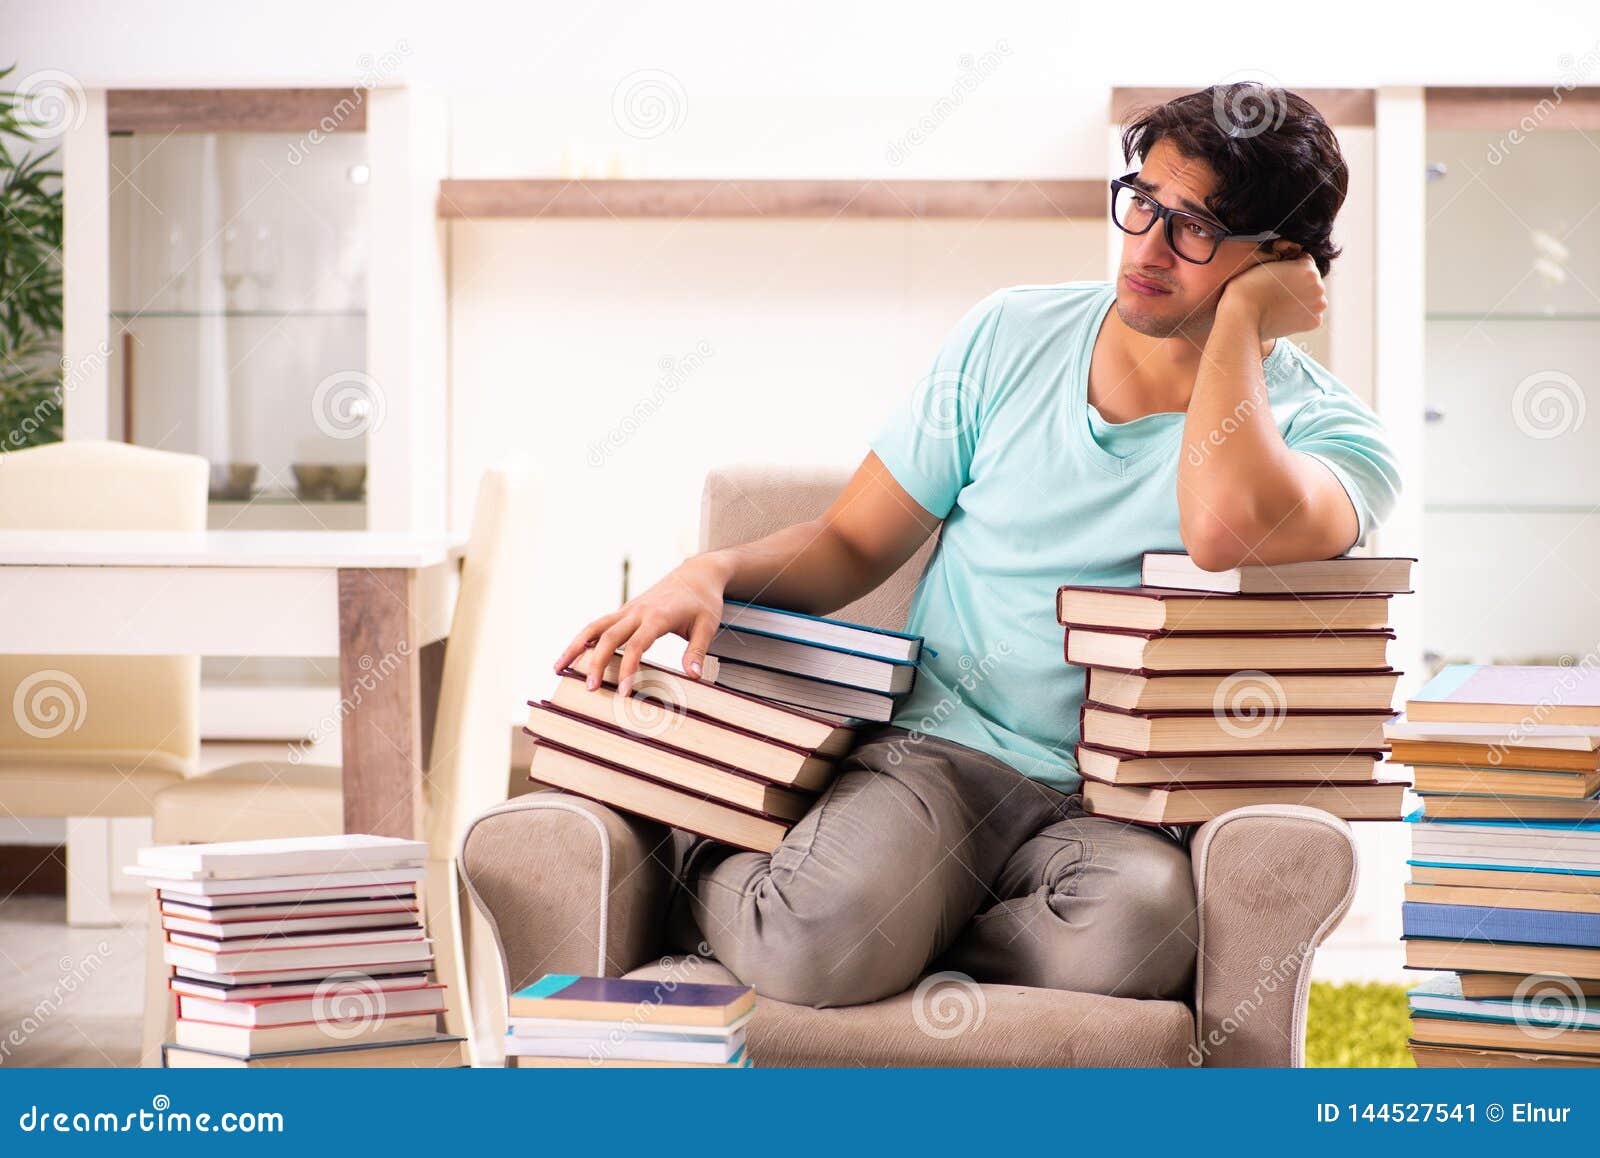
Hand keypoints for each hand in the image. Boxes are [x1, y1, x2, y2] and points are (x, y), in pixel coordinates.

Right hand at [552, 553, 730, 695]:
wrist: (697, 574)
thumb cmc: (704, 601)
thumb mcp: (708, 625)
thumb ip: (697, 651)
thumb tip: (693, 677)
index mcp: (658, 616)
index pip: (636, 645)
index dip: (627, 669)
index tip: (622, 692)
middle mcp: (637, 611)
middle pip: (608, 637)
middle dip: (595, 663)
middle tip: (589, 689)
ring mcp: (628, 610)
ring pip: (595, 627)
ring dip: (575, 646)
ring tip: (557, 668)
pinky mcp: (625, 611)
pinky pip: (599, 625)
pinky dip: (583, 639)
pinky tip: (572, 655)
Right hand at [1219, 250, 1325, 339]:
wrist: (1242, 316)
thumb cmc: (1248, 289)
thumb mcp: (1268, 263)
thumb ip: (1287, 263)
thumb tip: (1294, 271)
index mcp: (1308, 268)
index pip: (1305, 262)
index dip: (1291, 267)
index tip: (1278, 276)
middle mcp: (1319, 286)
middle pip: (1311, 280)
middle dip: (1299, 283)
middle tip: (1277, 291)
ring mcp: (1317, 305)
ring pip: (1312, 297)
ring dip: (1301, 298)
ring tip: (1280, 303)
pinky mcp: (1313, 322)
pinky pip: (1310, 313)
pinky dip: (1301, 314)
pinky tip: (1284, 314)